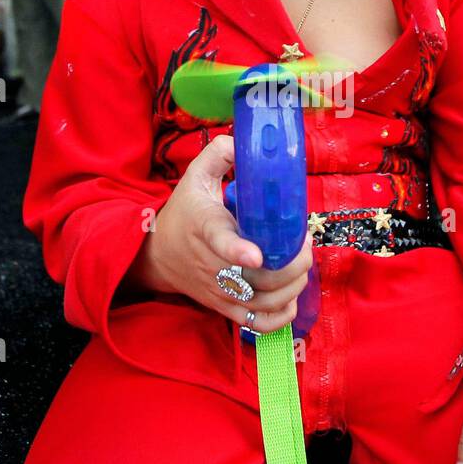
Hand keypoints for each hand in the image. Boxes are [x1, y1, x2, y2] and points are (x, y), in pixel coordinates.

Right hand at [138, 134, 312, 333]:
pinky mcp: (223, 306)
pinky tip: (292, 299)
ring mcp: (218, 289)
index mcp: (204, 227)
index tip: (257, 253)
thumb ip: (219, 154)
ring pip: (260, 301)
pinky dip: (279, 317)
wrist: (158, 255)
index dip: (237, 250)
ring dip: (291, 288)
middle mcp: (211, 263)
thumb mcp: (194, 177)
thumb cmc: (184, 212)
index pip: (218, 241)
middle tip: (304, 247)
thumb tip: (243, 141)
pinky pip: (255, 322)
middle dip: (289, 266)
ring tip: (302, 267)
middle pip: (254, 277)